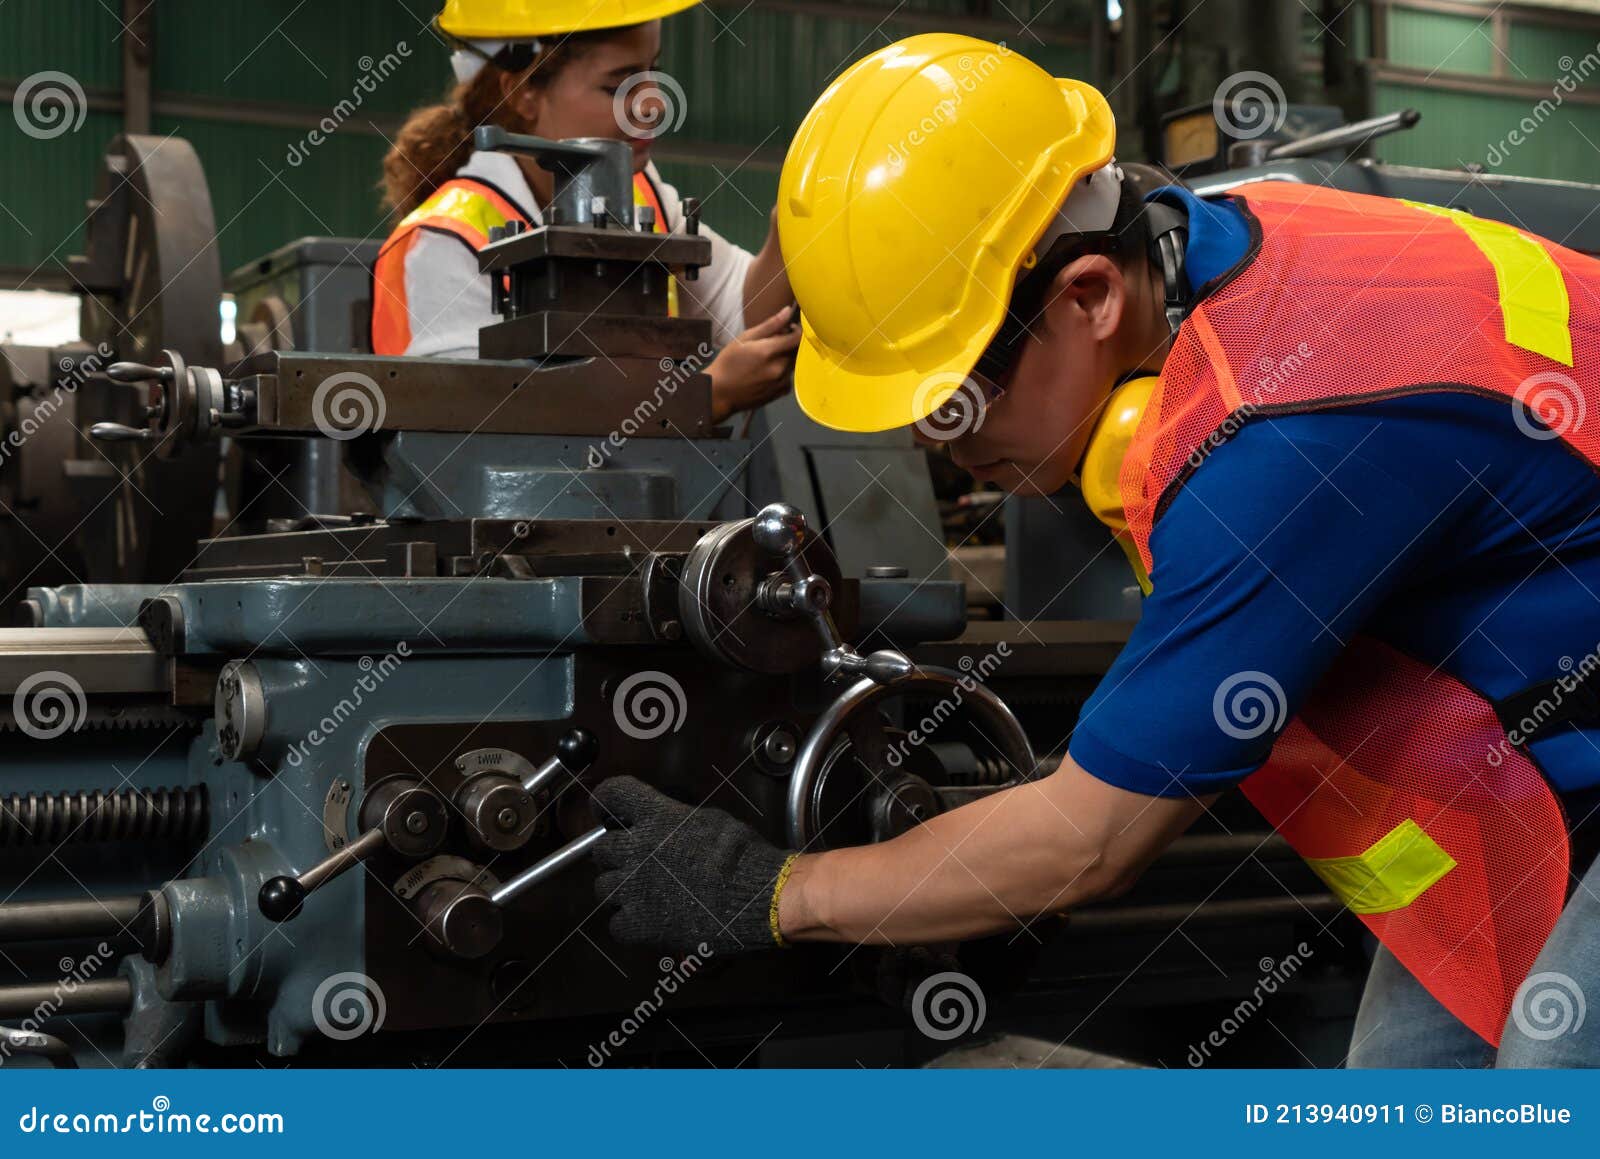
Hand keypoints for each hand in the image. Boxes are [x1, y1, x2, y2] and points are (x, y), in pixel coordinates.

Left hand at [591, 776, 795, 954]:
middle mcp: (638, 849)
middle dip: (617, 855)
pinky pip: (617, 923)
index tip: (605, 810)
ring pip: (603, 887)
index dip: (605, 802)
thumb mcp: (710, 820)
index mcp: (657, 817)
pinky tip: (652, 919)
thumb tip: (665, 823)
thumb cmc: (745, 858)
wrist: (760, 897)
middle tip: (638, 863)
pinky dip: (631, 923)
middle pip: (602, 849)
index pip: (611, 795)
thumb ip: (675, 820)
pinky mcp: (639, 923)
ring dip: (621, 889)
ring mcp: (634, 888)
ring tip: (647, 894)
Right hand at [706, 305, 800, 423]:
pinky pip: (789, 376)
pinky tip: (767, 372)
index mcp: (768, 352)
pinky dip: (783, 371)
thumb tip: (788, 311)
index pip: (798, 337)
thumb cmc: (728, 363)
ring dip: (786, 357)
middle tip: (771, 344)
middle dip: (788, 344)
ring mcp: (781, 382)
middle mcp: (779, 368)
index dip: (796, 330)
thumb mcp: (744, 338)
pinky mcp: (781, 392)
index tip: (788, 328)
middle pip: (796, 350)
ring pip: (794, 363)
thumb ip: (769, 325)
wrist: (720, 393)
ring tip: (766, 360)